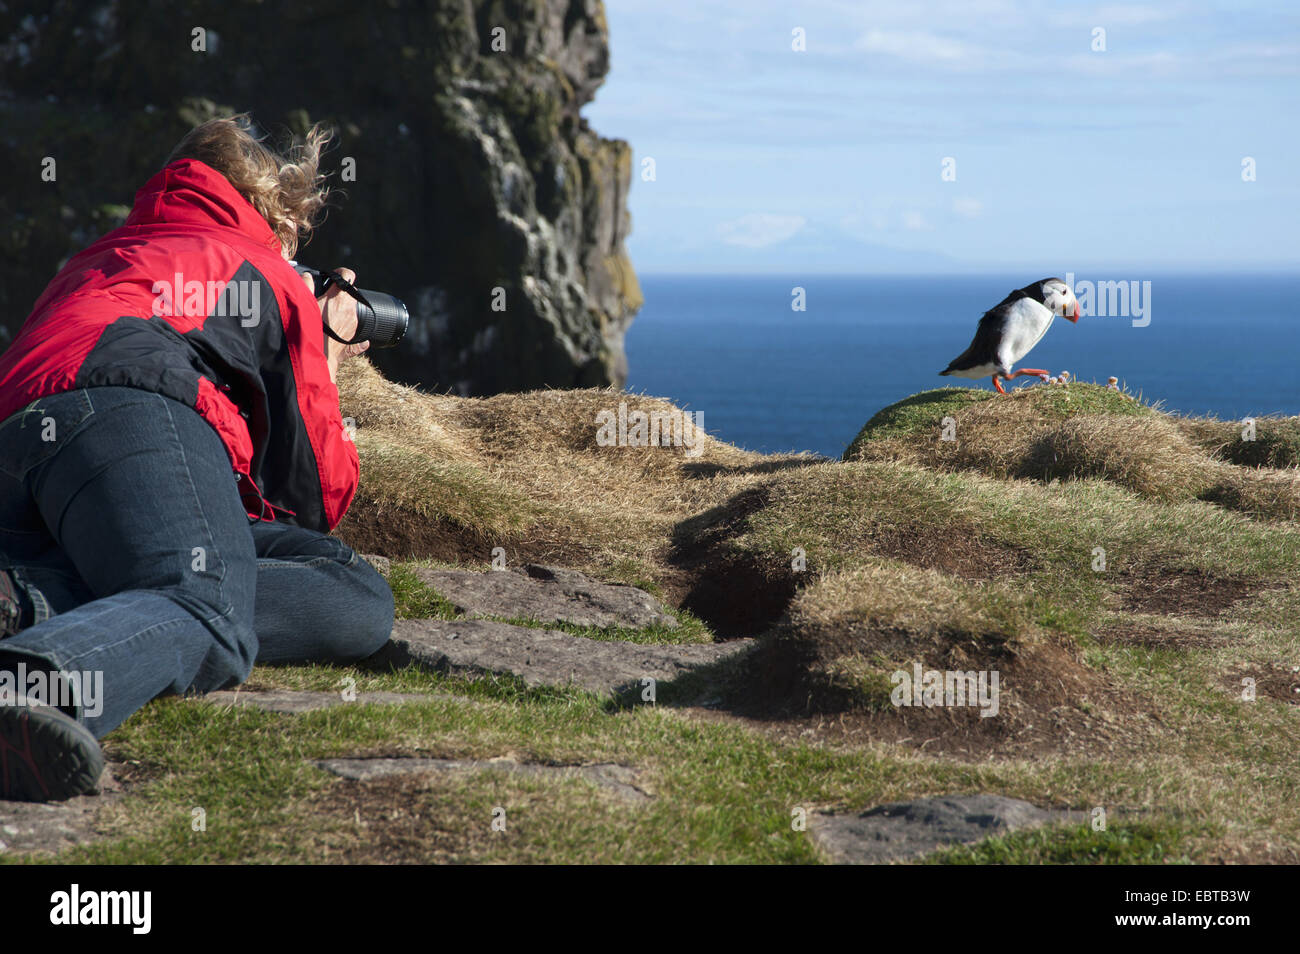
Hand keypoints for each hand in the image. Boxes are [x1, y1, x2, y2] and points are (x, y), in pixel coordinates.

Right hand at [300, 267, 370, 382]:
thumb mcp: (304, 302)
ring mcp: (354, 325)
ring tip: (329, 316)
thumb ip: (305, 285)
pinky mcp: (355, 339)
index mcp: (340, 297)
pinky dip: (350, 328)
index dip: (341, 273)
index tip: (334, 276)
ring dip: (344, 310)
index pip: (348, 275)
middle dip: (341, 293)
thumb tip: (307, 276)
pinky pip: (355, 331)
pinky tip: (342, 331)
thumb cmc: (308, 328)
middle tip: (328, 297)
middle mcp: (351, 310)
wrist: (315, 356)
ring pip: (353, 312)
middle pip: (351, 294)